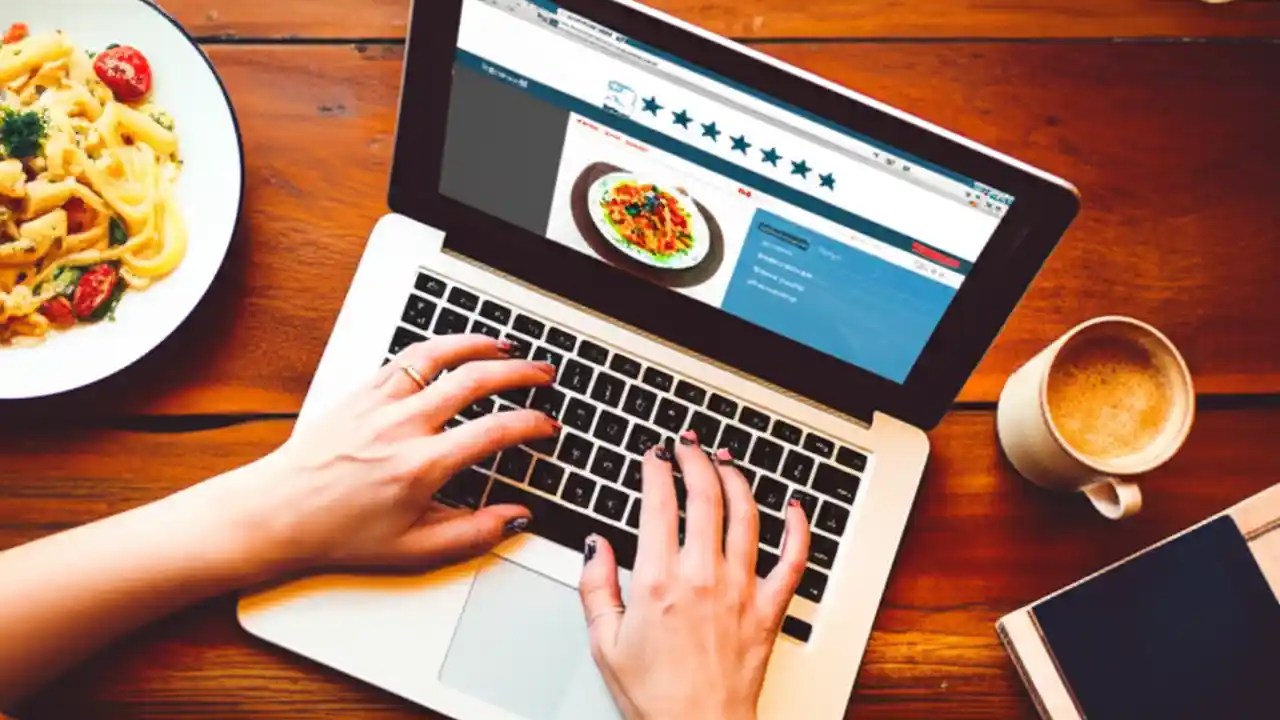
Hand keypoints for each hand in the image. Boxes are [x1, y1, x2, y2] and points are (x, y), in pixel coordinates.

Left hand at [211, 335, 558, 576]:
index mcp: (421, 466)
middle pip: (476, 379)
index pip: (495, 431)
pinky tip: (454, 349)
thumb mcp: (414, 549)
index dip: (533, 425)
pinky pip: (407, 357)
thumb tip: (515, 517)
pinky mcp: (361, 392)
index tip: (548, 427)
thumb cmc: (338, 532)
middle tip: (544, 374)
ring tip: (506, 348)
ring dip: (479, 345)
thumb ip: (474, 533)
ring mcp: (380, 403)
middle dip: (521, 372)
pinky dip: (439, 347)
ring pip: (439, 355)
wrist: (277, 512)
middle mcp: (402, 426)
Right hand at [579, 432, 810, 719]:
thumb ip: (595, 587)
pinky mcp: (769, 609)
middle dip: (696, 459)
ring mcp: (741, 589)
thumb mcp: (604, 642)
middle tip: (689, 445)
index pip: (659, 503)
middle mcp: (703, 576)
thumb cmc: (654, 696)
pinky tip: (794, 506)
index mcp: (659, 580)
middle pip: (705, 495)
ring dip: (737, 479)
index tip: (654, 455)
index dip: (656, 469)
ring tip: (727, 461)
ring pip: (746, 514)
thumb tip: (595, 546)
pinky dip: (798, 527)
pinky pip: (794, 559)